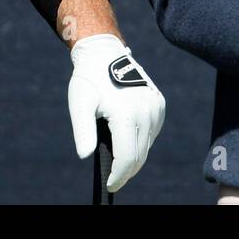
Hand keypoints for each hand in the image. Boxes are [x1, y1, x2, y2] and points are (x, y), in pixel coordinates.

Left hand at [67, 34, 164, 192]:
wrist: (104, 53)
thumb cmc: (89, 80)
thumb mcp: (80, 105)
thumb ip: (83, 132)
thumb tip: (86, 155)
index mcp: (127, 113)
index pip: (128, 157)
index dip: (119, 175)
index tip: (110, 185)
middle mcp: (147, 111)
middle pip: (139, 155)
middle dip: (126, 171)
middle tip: (113, 180)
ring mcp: (155, 107)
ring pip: (147, 145)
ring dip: (134, 156)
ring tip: (118, 161)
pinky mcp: (159, 103)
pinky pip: (152, 131)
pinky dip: (141, 140)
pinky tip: (128, 139)